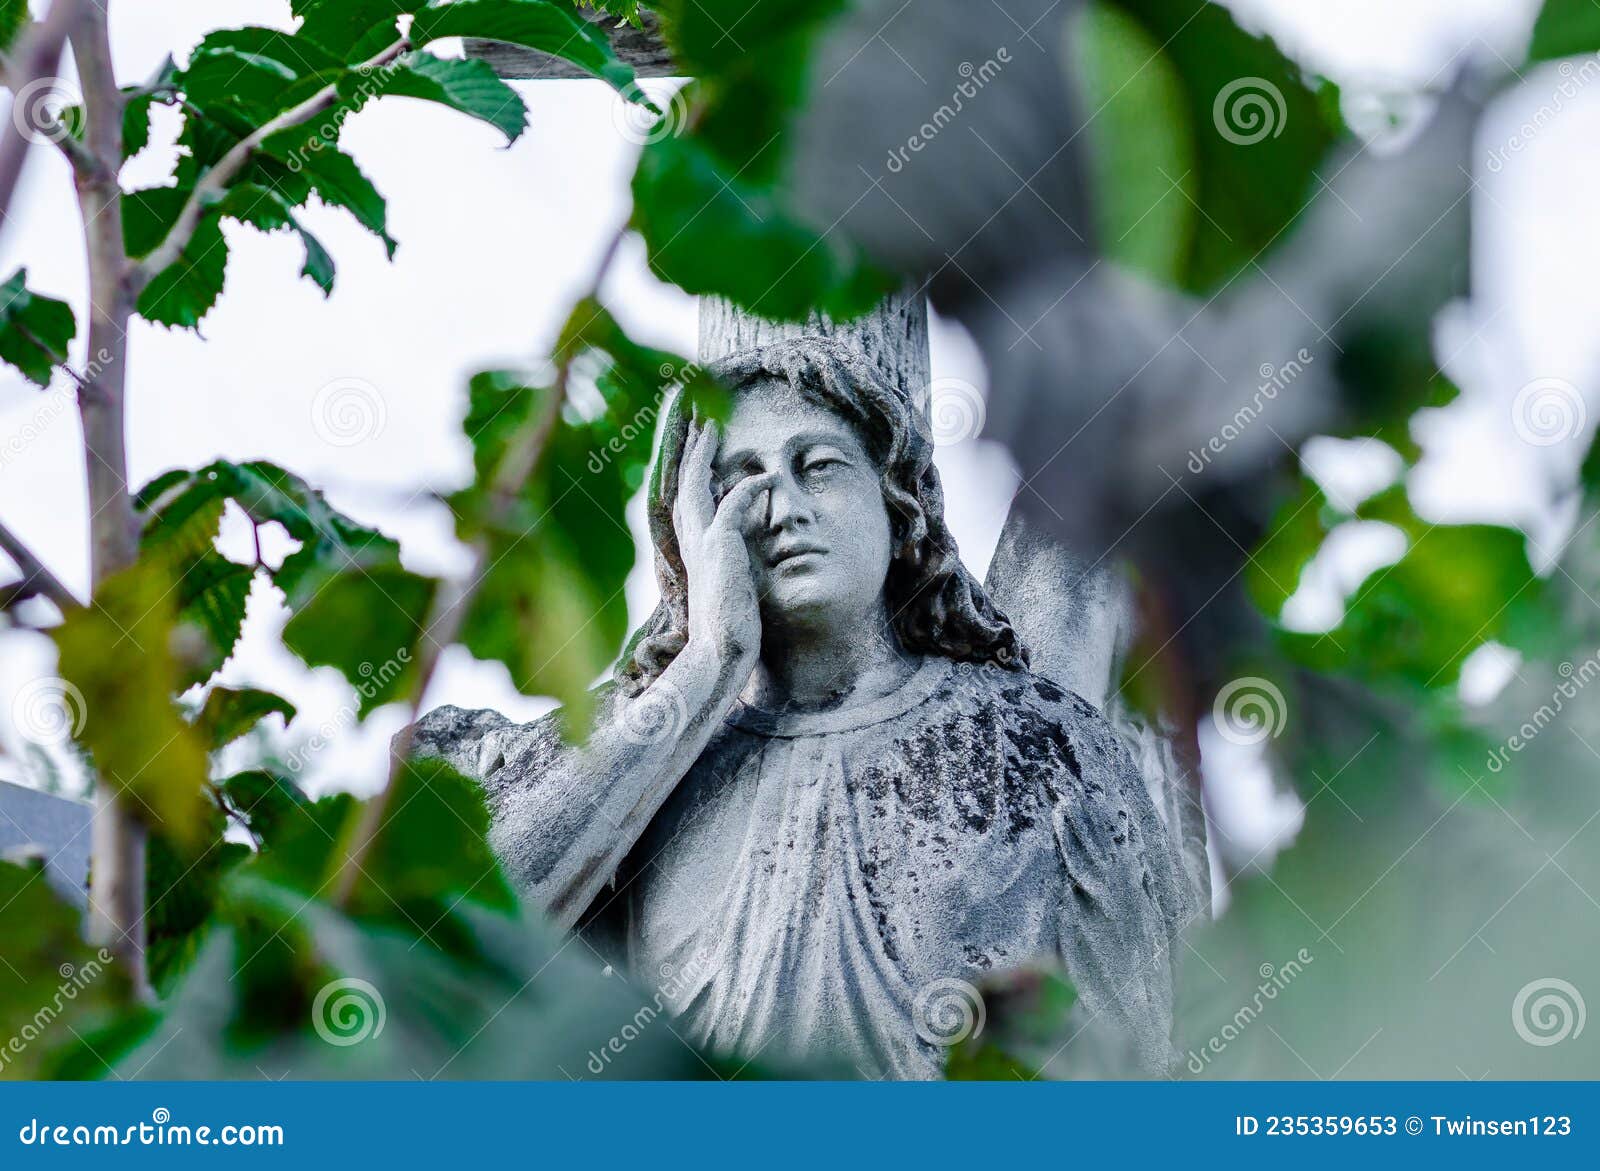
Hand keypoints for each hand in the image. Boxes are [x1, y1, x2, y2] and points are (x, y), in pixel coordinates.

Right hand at [673, 421, 773, 672]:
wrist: (720, 653)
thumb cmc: (730, 629)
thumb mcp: (730, 585)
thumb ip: (729, 560)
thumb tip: (737, 542)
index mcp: (694, 548)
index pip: (688, 498)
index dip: (694, 468)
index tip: (701, 446)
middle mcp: (692, 541)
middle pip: (685, 482)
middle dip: (691, 447)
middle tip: (696, 415)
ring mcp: (703, 544)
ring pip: (697, 484)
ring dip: (705, 452)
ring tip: (712, 422)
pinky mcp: (721, 550)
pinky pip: (734, 505)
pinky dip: (749, 487)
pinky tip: (767, 475)